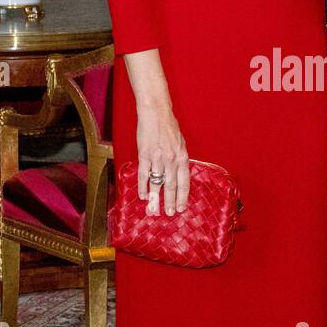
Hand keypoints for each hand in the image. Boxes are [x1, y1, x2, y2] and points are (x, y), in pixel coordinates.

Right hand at [136, 100, 188, 215]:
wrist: (156, 113)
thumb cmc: (169, 127)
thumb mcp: (180, 144)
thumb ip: (180, 160)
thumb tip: (179, 176)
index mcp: (182, 157)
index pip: (184, 182)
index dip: (182, 197)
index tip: (181, 208)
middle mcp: (171, 160)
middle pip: (171, 186)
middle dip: (170, 202)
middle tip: (169, 213)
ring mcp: (157, 158)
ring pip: (157, 183)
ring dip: (156, 198)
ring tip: (155, 210)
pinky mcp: (145, 155)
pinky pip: (143, 175)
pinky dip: (143, 187)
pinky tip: (143, 196)